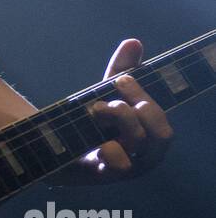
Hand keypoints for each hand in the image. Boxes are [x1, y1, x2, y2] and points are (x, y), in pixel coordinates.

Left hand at [54, 38, 173, 186]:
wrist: (55, 149)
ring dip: (121, 119)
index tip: (120, 80)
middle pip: (162, 134)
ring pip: (141, 144)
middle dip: (137, 108)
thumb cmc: (89, 122)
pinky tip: (96, 143)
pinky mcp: (106, 176)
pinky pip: (120, 165)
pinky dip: (111, 149)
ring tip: (96, 110)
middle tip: (108, 98)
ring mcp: (128, 167)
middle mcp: (144, 154)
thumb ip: (121, 69)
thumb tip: (134, 42)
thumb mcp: (105, 93)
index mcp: (147, 133)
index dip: (143, 95)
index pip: (160, 116)